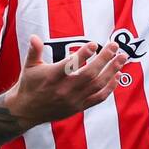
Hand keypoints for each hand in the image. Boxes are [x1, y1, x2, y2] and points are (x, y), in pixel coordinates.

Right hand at [3, 35, 126, 128]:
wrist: (26, 111)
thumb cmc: (29, 84)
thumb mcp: (29, 67)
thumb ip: (34, 51)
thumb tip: (34, 37)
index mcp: (52, 77)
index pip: (69, 65)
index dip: (83, 54)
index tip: (94, 44)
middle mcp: (64, 90)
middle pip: (89, 74)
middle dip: (104, 59)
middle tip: (115, 45)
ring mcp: (73, 100)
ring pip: (97, 85)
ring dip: (111, 71)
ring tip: (122, 57)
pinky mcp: (79, 107)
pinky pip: (98, 98)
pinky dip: (110, 87)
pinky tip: (116, 75)